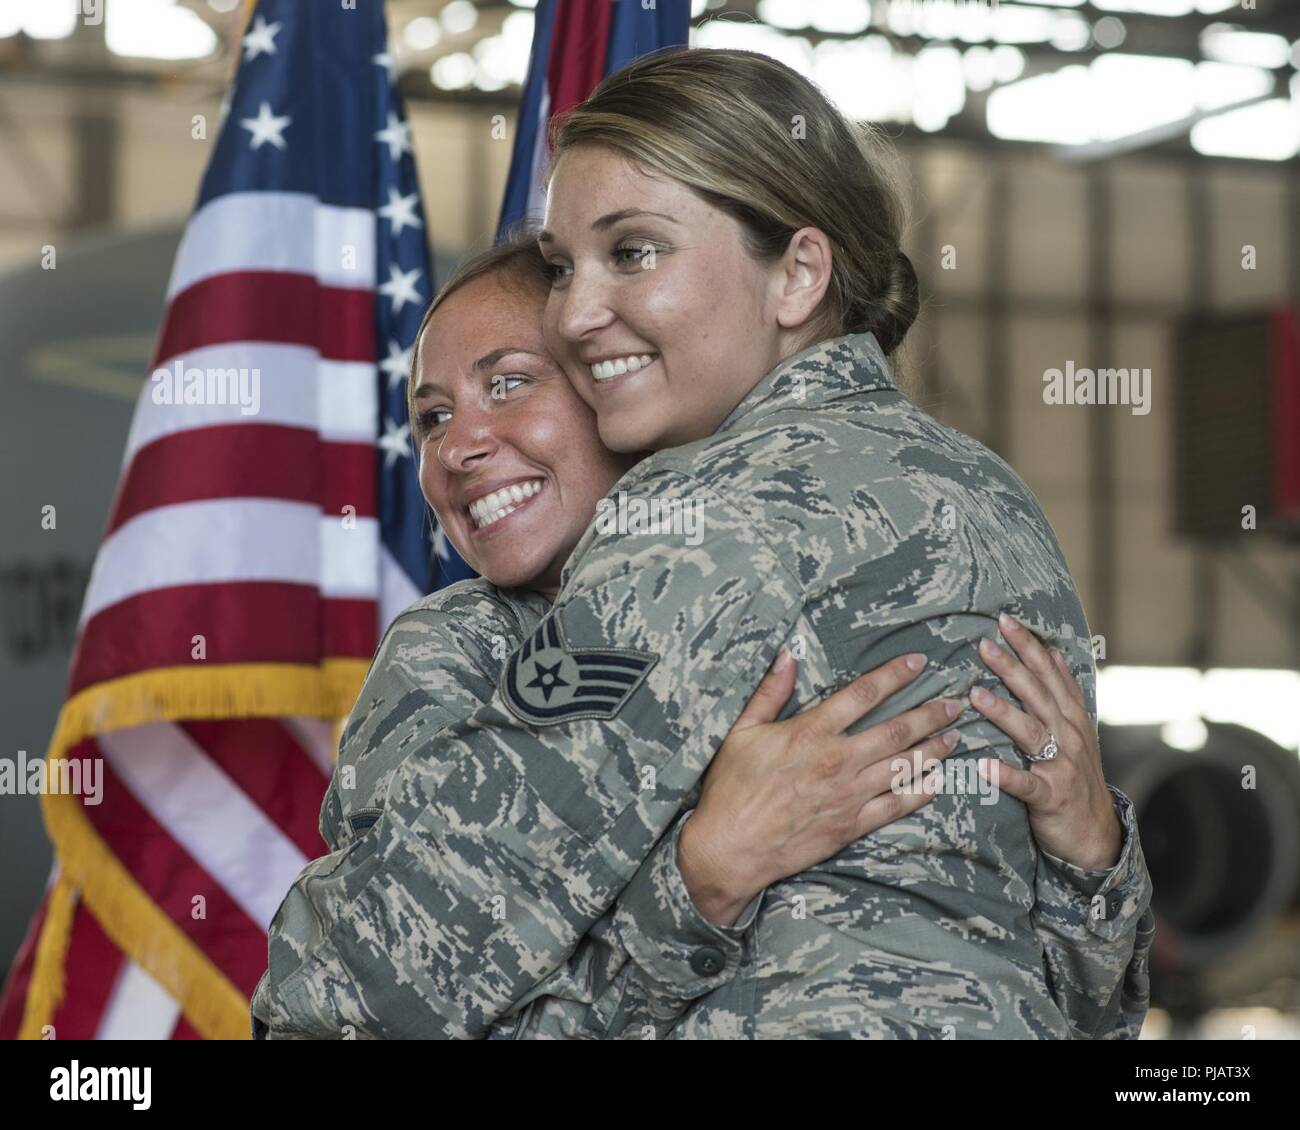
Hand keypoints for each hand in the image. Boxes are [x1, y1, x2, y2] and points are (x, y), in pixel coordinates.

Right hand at [678, 650, 960, 925]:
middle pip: (896, 730)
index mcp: (811, 732)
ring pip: (903, 766)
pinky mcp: (850, 825)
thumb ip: (769, 692)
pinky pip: (895, 807)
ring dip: (934, 750)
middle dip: (930, 713)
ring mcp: (848, 795)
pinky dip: (920, 794)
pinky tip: (938, 783)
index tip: (919, 662)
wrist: (730, 848)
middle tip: (956, 703)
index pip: (863, 694)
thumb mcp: (742, 731)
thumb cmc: (731, 788)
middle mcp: (837, 760)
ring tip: (955, 737)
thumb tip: (788, 655)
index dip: (895, 675)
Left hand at [970, 612, 1120, 871]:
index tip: (1006, 621)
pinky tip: (983, 766)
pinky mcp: (1051, 797)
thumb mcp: (1076, 731)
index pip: (1050, 674)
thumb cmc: (1076, 778)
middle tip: (984, 644)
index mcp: (1071, 719)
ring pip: (1031, 733)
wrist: (1096, 835)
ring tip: (975, 694)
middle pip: (1038, 695)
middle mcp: (1069, 737)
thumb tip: (1052, 653)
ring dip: (1004, 712)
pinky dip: (1005, 775)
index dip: (1030, 648)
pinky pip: (1026, 785)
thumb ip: (1062, 694)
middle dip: (1012, 668)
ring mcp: (1061, 767)